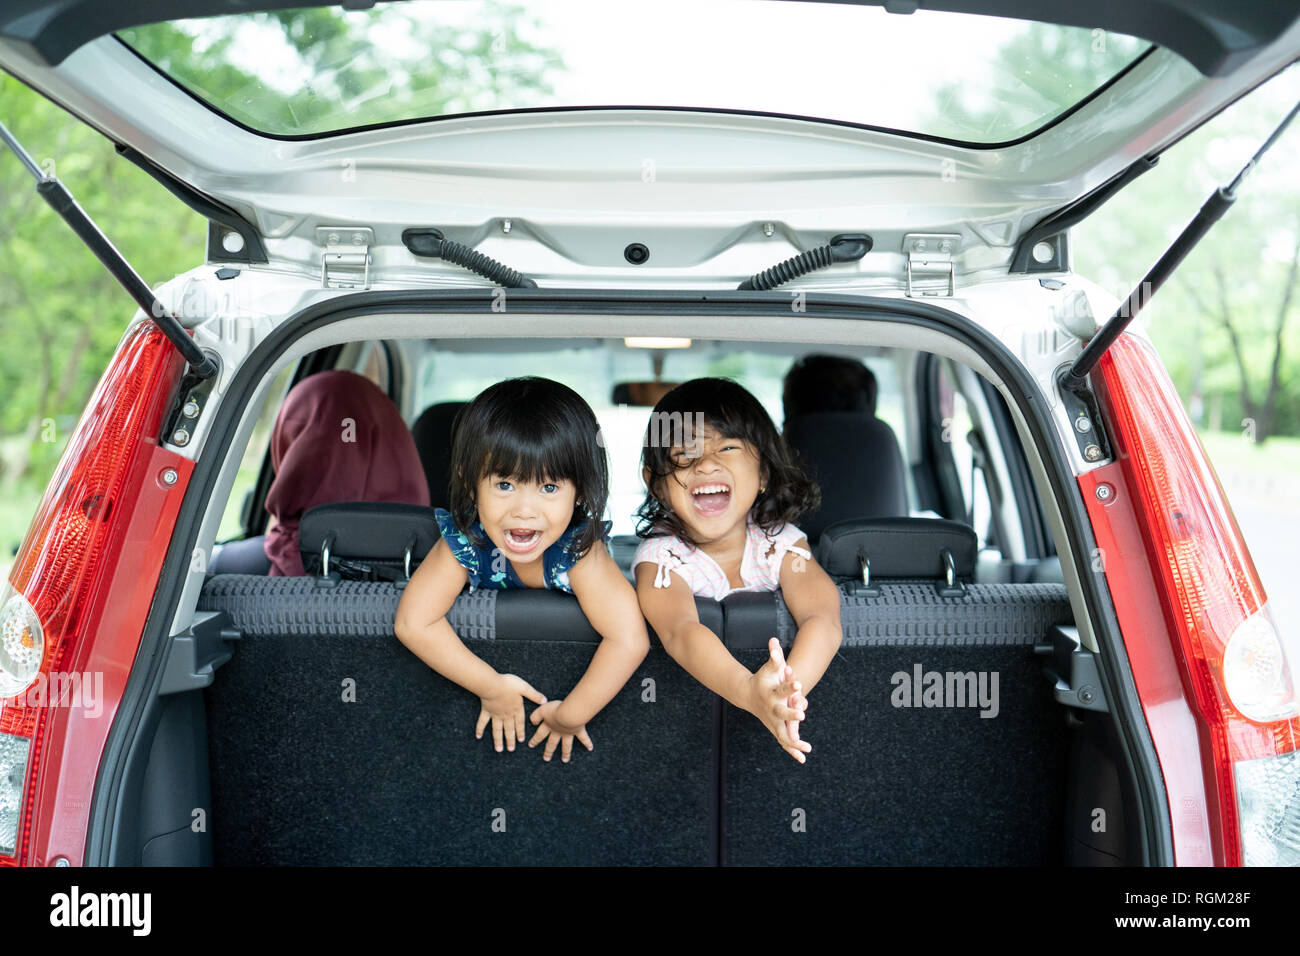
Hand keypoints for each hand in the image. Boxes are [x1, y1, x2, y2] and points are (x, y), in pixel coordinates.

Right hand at [477, 674, 546, 752]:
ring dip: (498, 740)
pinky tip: (478, 736)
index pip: (519, 723)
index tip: (520, 740)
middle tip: (511, 749)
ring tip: (499, 749)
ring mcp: (495, 714)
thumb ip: (534, 695)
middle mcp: (506, 714)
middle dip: (510, 740)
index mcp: (516, 709)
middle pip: (509, 729)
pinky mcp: (486, 711)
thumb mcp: (524, 688)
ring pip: (497, 730)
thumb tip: (545, 701)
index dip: (521, 731)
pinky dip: (480, 729)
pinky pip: (482, 722)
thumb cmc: (508, 684)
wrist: (491, 685)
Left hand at [528, 700, 593, 762]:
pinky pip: (583, 738)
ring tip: (565, 760)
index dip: (535, 739)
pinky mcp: (578, 731)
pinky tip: (590, 748)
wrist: (569, 714)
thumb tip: (532, 722)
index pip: (540, 734)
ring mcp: (568, 733)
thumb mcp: (542, 709)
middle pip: (552, 743)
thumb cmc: (555, 710)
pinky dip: (587, 743)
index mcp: (548, 726)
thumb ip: (535, 716)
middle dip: (548, 751)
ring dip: (565, 753)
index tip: (531, 745)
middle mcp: (557, 732)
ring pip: (566, 745)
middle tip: (546, 759)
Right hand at [746, 638, 810, 762]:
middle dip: (791, 715)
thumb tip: (773, 639)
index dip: (790, 686)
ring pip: (783, 734)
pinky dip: (793, 750)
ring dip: (794, 741)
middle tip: (802, 715)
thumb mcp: (768, 668)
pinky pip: (784, 742)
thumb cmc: (762, 679)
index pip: (782, 689)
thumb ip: (774, 656)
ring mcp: (773, 721)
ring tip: (806, 747)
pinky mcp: (775, 729)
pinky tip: (802, 759)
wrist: (747, 694)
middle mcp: (772, 709)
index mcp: (771, 694)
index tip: (799, 683)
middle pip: (781, 714)